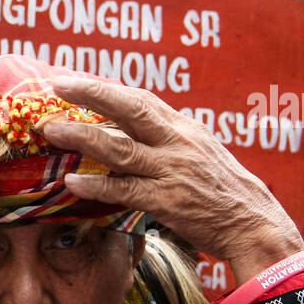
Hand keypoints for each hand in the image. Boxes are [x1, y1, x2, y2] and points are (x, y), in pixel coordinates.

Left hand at [45, 78, 303, 281]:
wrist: (252, 222)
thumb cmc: (221, 188)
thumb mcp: (198, 151)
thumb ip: (165, 138)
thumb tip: (129, 127)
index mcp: (183, 128)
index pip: (140, 99)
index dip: (104, 89)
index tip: (73, 81)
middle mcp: (176, 142)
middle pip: (130, 109)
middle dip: (91, 94)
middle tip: (56, 86)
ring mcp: (171, 171)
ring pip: (120, 148)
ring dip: (82, 137)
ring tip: (51, 131)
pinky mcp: (167, 201)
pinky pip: (125, 190)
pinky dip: (97, 185)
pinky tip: (71, 182)